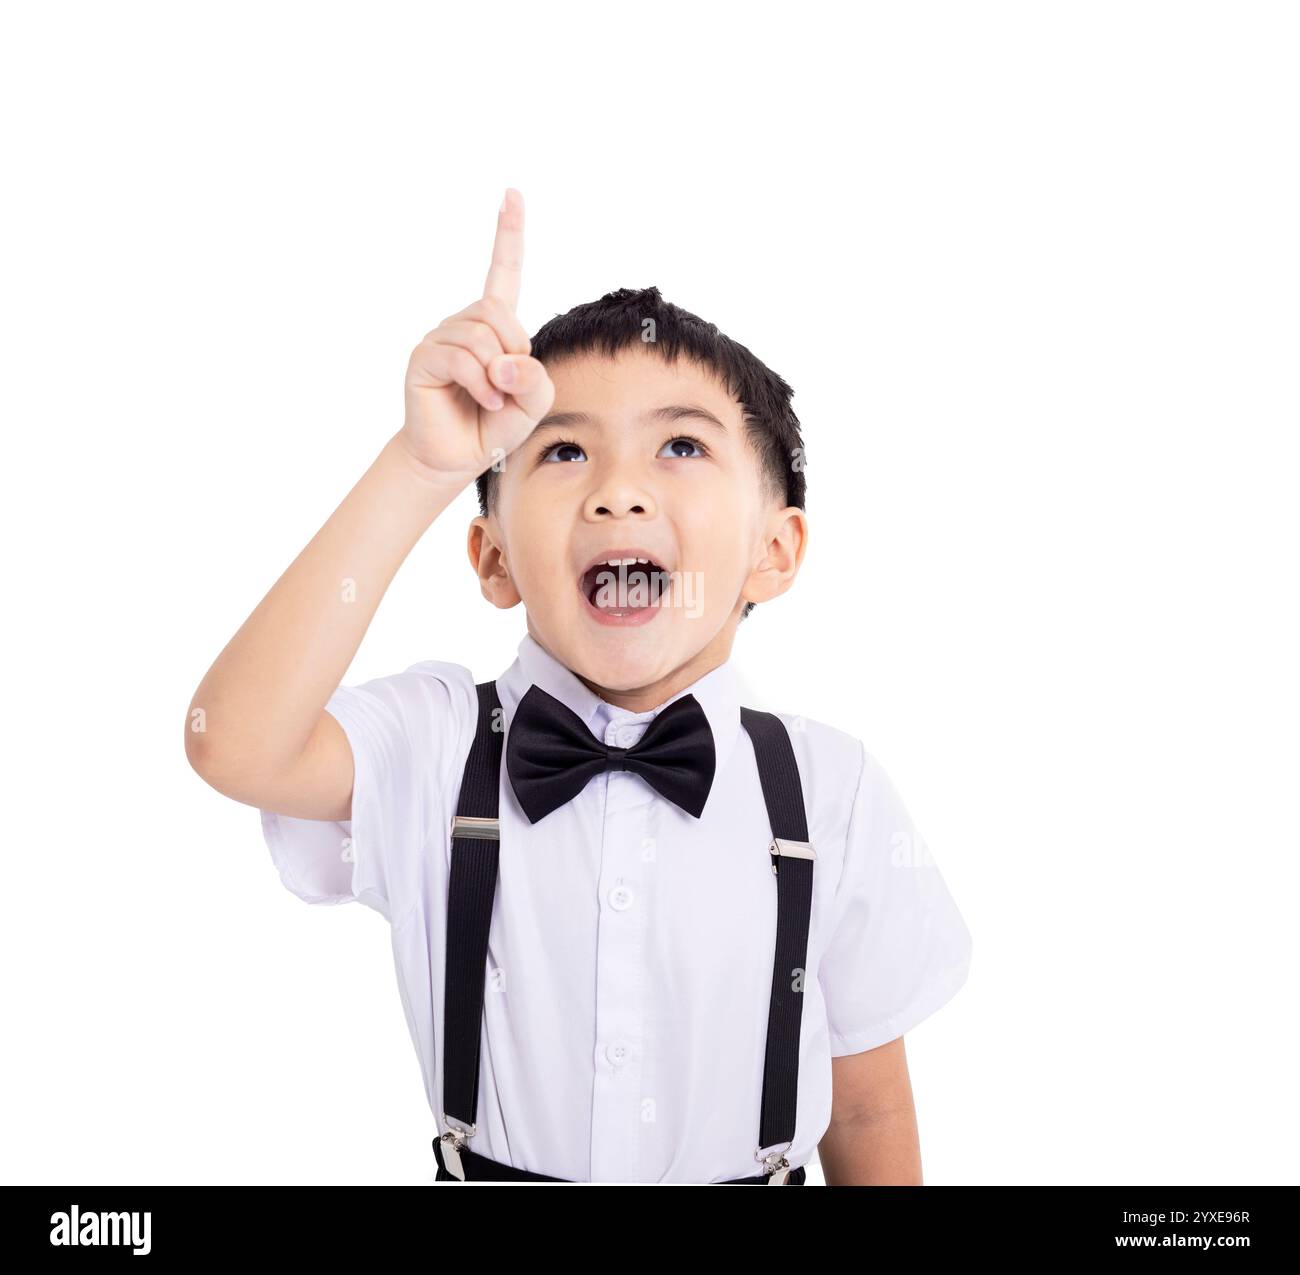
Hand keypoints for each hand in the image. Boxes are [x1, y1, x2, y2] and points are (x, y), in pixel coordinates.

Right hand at [398, 188, 555, 482]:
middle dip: (513, 350)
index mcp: (494, 326)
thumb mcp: (533, 405)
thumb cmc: (493, 427)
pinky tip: (487, 401)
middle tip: (508, 386)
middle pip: (497, 310)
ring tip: (495, 400)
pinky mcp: (424, 357)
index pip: (503, 271)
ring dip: (497, 373)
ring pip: (481, 334)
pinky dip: (482, 383)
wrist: (456, 457)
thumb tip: (507, 361)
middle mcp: (465, 324)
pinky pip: (461, 357)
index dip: (508, 234)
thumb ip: (537, 380)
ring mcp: (441, 338)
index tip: (511, 194)